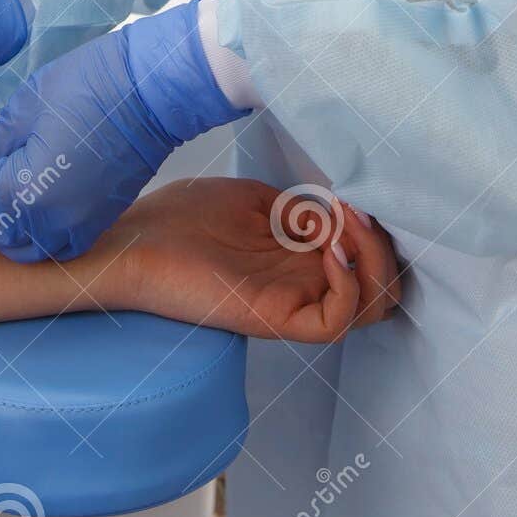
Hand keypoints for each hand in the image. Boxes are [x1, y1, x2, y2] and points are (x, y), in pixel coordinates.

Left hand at [0, 0, 245, 260]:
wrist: (154, 91)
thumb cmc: (97, 87)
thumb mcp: (24, 108)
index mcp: (23, 188)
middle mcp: (48, 219)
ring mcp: (76, 225)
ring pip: (19, 248)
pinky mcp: (97, 222)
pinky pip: (53, 247)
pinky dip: (31, 236)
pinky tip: (24, 208)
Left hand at [95, 179, 401, 342]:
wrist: (133, 240)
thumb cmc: (180, 219)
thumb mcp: (252, 201)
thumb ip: (297, 210)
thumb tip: (335, 209)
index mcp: (298, 261)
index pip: (366, 264)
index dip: (373, 230)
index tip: (353, 195)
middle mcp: (304, 287)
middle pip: (381, 291)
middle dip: (383, 247)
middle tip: (355, 212)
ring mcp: (292, 304)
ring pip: (370, 309)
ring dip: (371, 260)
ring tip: (343, 226)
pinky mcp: (273, 320)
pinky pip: (335, 321)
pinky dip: (348, 283)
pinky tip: (327, 248)